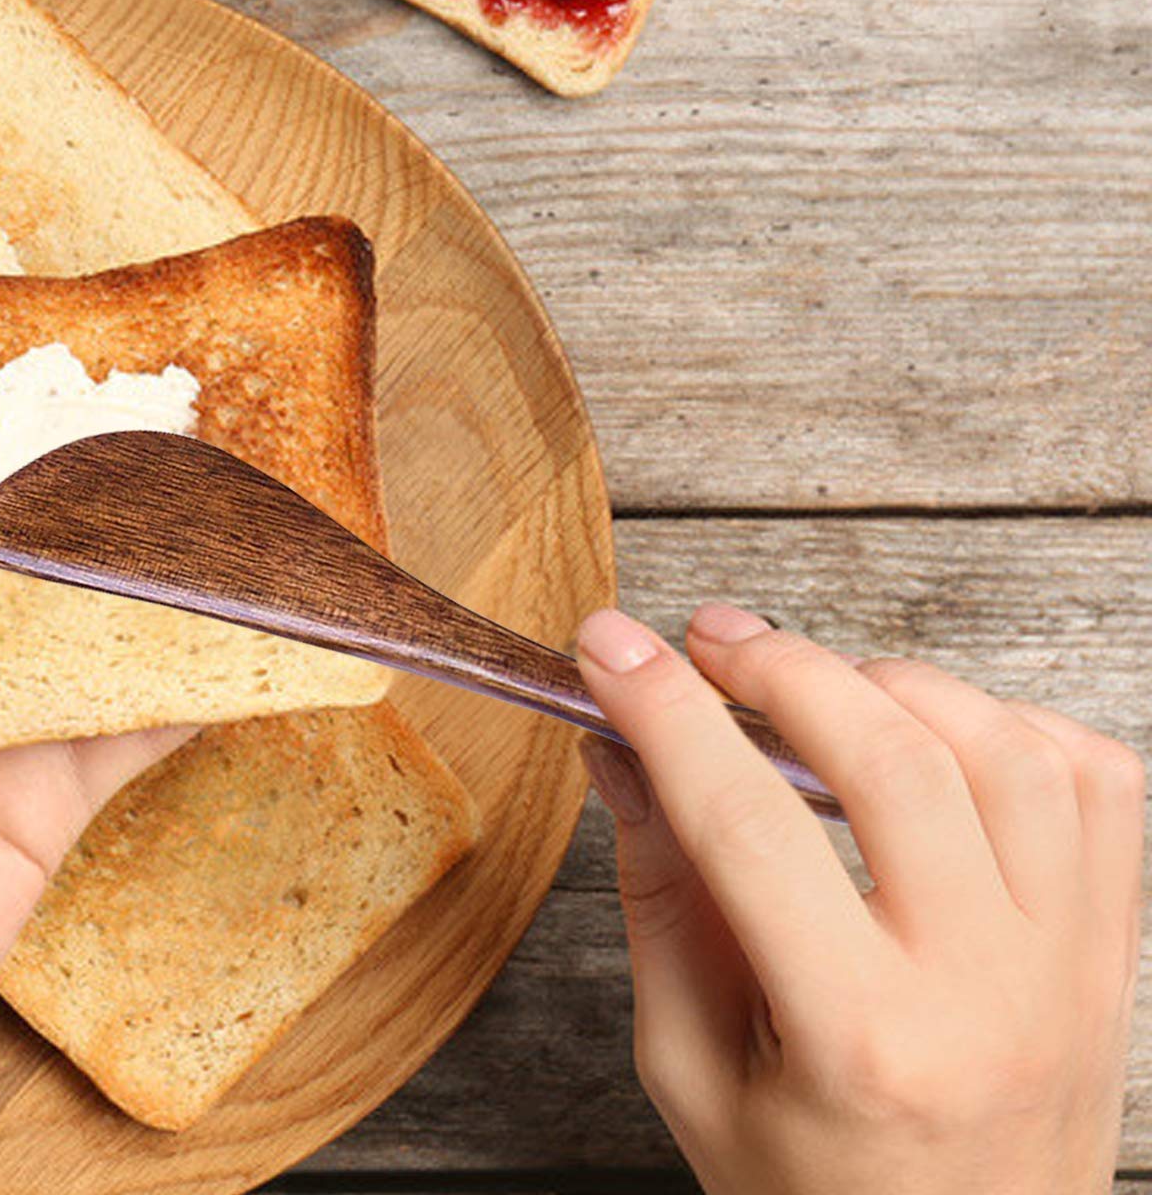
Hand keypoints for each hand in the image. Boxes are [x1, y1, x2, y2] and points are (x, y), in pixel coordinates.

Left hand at [0, 370, 188, 1194]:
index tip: (37, 341)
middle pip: (21, 544)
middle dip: (85, 481)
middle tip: (169, 399)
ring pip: (91, 620)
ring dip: (156, 566)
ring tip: (233, 487)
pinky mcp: (51, 791)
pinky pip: (135, 722)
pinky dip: (198, 677)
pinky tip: (256, 622)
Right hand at [577, 603, 1142, 1194]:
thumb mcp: (693, 1070)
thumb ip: (659, 902)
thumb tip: (623, 753)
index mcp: (859, 1045)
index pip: (747, 826)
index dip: (666, 713)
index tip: (610, 646)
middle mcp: (986, 997)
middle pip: (892, 762)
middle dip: (781, 668)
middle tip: (710, 640)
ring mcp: (1070, 970)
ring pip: (1006, 752)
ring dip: (895, 684)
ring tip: (820, 686)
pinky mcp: (1115, 951)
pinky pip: (1099, 785)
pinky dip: (1013, 724)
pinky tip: (935, 737)